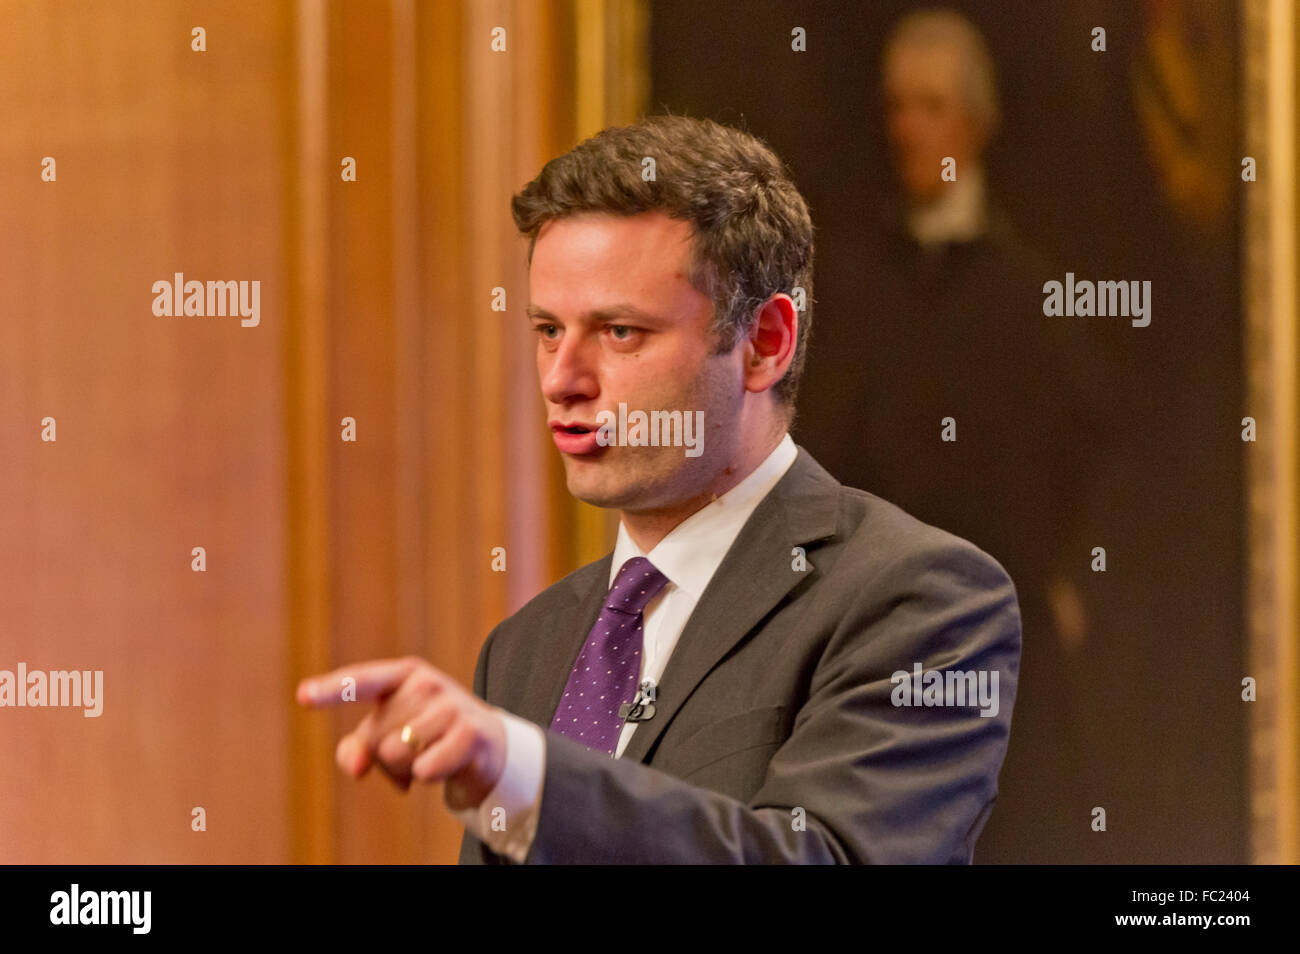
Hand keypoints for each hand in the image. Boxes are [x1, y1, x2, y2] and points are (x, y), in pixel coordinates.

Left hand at [296, 656, 507, 810]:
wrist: (486, 746)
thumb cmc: (426, 736)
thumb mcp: (386, 737)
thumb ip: (355, 749)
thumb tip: (356, 766)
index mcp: (402, 675)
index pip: (362, 681)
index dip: (331, 690)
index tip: (302, 696)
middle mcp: (426, 683)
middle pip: (376, 737)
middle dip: (387, 758)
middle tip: (414, 751)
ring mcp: (450, 705)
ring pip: (396, 754)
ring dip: (407, 770)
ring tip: (428, 758)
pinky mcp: (470, 731)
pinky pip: (425, 768)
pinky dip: (428, 776)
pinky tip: (443, 766)